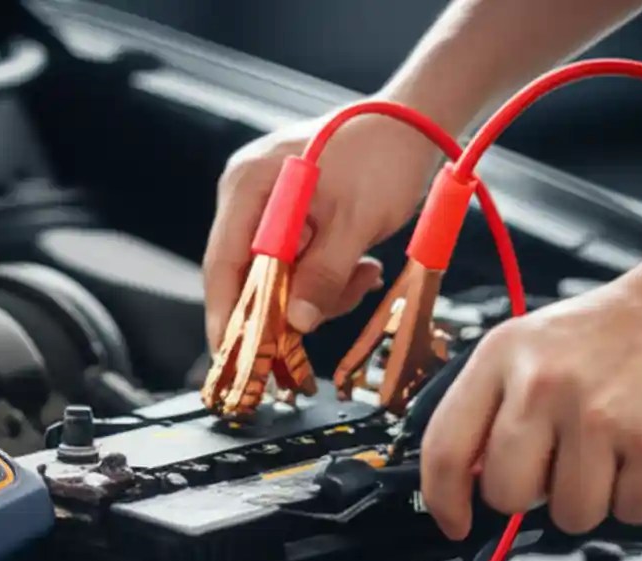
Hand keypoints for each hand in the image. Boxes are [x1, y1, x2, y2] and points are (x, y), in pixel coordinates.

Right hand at [203, 110, 442, 348]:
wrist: (417, 121)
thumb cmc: (384, 155)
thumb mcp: (356, 222)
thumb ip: (323, 275)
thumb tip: (297, 323)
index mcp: (248, 186)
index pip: (223, 263)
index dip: (227, 315)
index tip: (233, 357)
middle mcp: (248, 194)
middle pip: (249, 274)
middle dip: (291, 303)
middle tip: (331, 311)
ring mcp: (269, 204)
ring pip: (279, 274)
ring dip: (320, 289)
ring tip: (362, 274)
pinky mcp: (292, 214)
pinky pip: (299, 261)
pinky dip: (327, 274)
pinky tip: (360, 265)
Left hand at [420, 259, 641, 538]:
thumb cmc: (618, 327)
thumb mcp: (532, 345)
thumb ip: (494, 403)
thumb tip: (468, 477)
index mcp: (503, 356)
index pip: (445, 448)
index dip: (442, 499)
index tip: (454, 521)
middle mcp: (545, 384)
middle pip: (506, 494)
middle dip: (531, 495)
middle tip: (559, 465)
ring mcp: (601, 416)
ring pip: (570, 514)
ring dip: (592, 497)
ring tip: (610, 449)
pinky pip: (630, 512)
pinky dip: (640, 495)